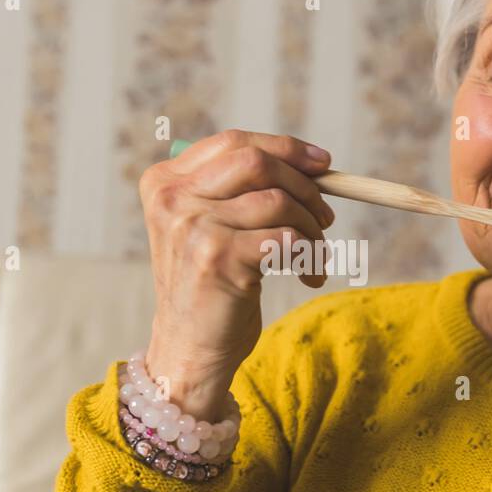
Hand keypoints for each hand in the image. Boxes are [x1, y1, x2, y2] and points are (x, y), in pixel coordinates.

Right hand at [137, 130, 335, 418]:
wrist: (189, 349)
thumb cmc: (210, 286)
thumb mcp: (213, 227)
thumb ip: (243, 190)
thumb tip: (315, 164)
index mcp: (165, 181)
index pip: (234, 142)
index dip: (285, 148)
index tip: (323, 164)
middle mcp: (173, 199)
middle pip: (256, 162)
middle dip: (304, 186)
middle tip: (325, 216)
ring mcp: (192, 227)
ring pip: (278, 202)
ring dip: (311, 229)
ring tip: (316, 256)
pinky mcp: (217, 259)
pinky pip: (286, 239)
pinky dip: (310, 256)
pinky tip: (308, 276)